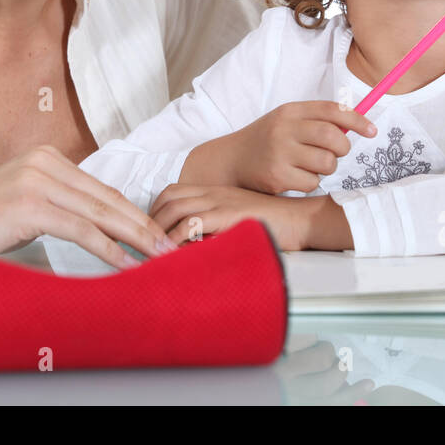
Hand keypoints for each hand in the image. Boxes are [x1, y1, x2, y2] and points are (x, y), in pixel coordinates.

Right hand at [0, 145, 174, 269]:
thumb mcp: (22, 207)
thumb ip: (56, 208)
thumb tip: (93, 229)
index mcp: (47, 159)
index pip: (101, 190)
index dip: (132, 214)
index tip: (156, 235)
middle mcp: (46, 163)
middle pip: (108, 198)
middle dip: (143, 225)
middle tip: (172, 246)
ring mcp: (38, 181)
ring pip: (101, 212)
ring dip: (135, 238)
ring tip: (160, 257)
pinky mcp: (30, 205)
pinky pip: (81, 229)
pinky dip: (108, 249)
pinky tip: (127, 264)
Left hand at [149, 184, 320, 249]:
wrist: (299, 220)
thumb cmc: (270, 224)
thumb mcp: (235, 220)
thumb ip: (213, 227)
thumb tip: (189, 247)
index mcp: (214, 191)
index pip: (172, 192)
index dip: (155, 211)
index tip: (149, 233)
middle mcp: (213, 192)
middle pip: (168, 198)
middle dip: (151, 222)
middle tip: (145, 246)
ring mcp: (221, 201)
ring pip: (175, 208)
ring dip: (160, 231)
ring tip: (154, 253)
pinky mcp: (229, 215)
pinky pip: (192, 223)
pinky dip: (177, 238)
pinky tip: (174, 253)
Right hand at [182, 100, 376, 194]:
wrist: (231, 161)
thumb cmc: (267, 141)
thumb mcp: (287, 122)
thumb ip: (316, 121)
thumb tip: (356, 126)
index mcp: (290, 111)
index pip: (332, 110)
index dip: (357, 120)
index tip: (372, 130)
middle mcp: (284, 128)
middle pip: (332, 136)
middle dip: (342, 148)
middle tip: (336, 152)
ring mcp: (279, 153)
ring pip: (326, 163)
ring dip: (326, 167)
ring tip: (309, 166)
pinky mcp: (277, 176)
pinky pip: (312, 183)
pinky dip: (309, 183)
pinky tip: (294, 178)